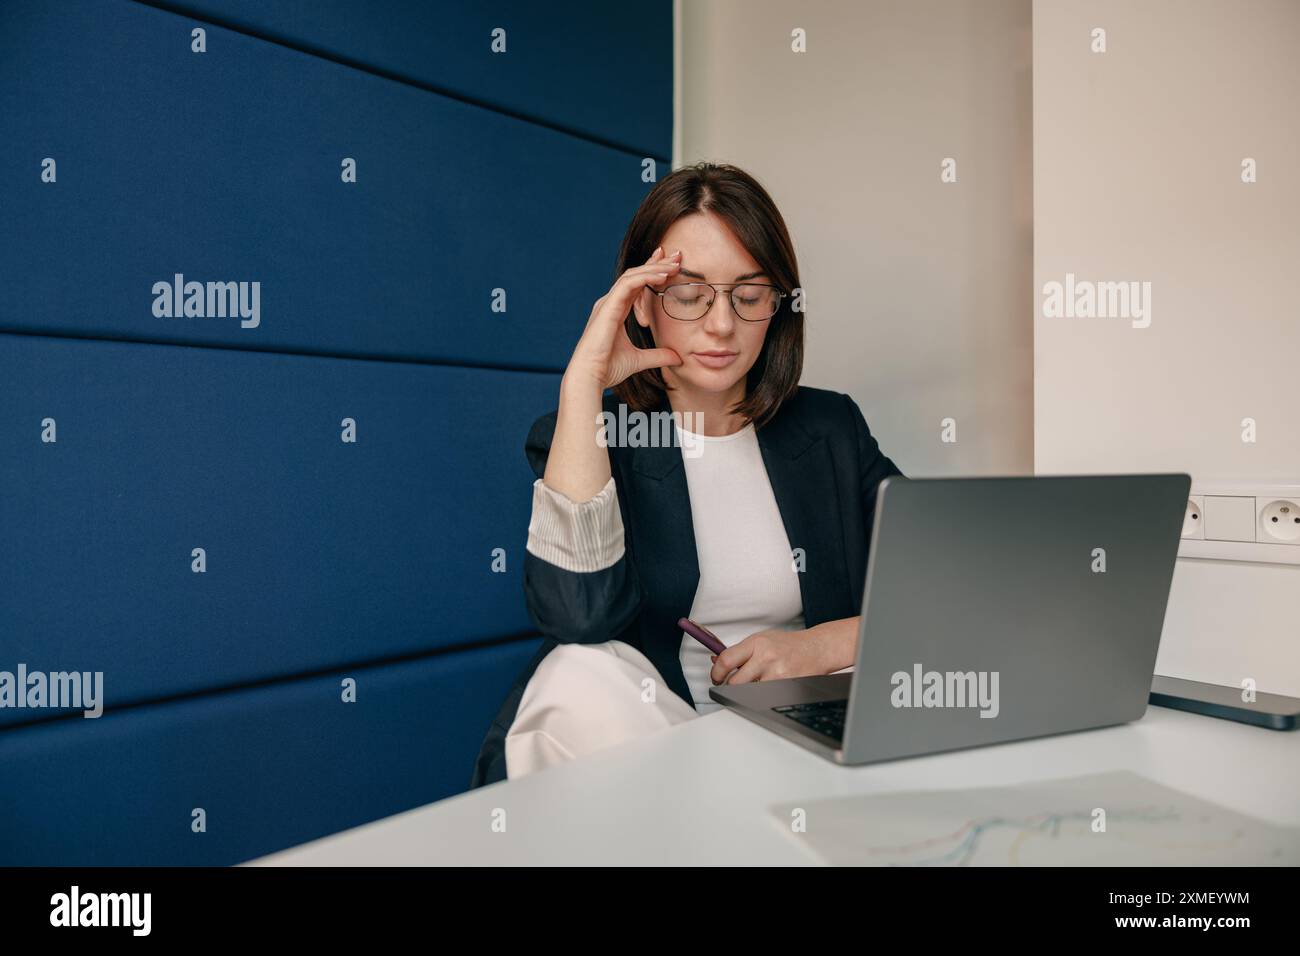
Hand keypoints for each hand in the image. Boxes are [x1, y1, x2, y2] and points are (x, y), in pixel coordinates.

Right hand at [565, 246, 683, 390]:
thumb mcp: (640, 360)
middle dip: (657, 263)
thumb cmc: (608, 369)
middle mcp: (610, 303)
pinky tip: (662, 275)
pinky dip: (646, 277)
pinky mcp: (607, 306)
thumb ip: (658, 356)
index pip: (636, 284)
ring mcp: (607, 303)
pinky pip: (628, 284)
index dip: (653, 271)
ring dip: (655, 267)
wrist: (591, 377)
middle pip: (635, 274)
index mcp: (615, 311)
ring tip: (675, 264)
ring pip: (633, 275)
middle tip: (678, 256)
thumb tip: (678, 358)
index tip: (671, 264)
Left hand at [709, 627, 837, 685]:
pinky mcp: (786, 688)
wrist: (816, 649)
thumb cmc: (788, 645)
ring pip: (749, 693)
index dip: (716, 673)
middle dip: (730, 686)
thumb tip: (716, 661)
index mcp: (757, 643)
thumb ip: (739, 651)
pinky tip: (770, 685)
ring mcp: (777, 674)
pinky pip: (764, 698)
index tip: (716, 678)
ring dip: (748, 691)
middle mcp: (766, 658)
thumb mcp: (762, 640)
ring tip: (757, 681)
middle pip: (735, 683)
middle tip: (732, 684)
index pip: (726, 661)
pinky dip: (762, 695)